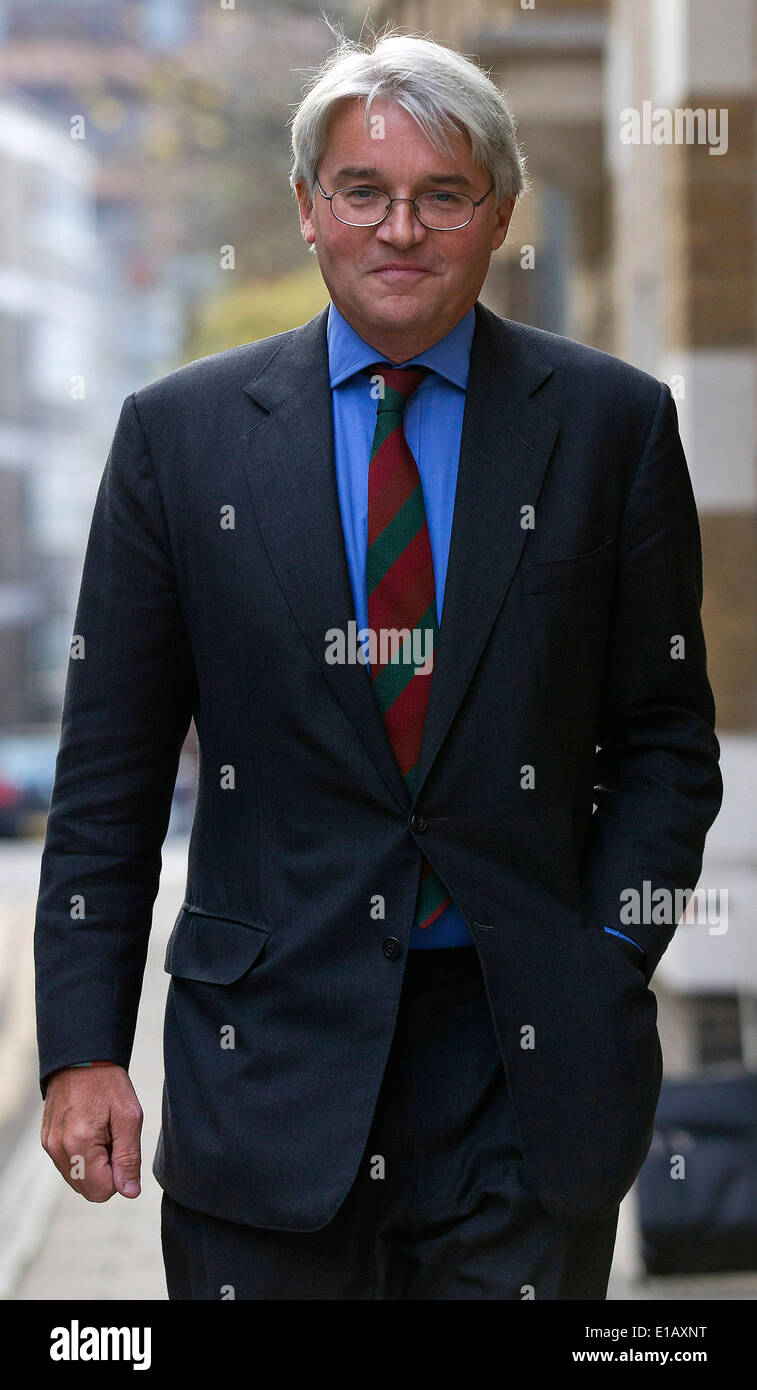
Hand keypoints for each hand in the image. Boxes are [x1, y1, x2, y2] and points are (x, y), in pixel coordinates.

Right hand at [40, 1065, 142, 1202]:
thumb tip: (129, 1191)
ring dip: (94, 1165)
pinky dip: (82, 1156)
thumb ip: (129, 1158)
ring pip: (77, 1179)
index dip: (118, 1176)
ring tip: (101, 1133)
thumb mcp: (129, 1116)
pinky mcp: (47, 1141)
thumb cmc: (108, 1083)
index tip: (121, 1148)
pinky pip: (68, 1165)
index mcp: (79, 1144)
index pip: (101, 1191)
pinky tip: (90, 1131)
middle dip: (106, 1172)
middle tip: (113, 1139)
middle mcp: (59, 1149)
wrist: (81, 1058)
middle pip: (88, 1190)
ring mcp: (50, 1146)